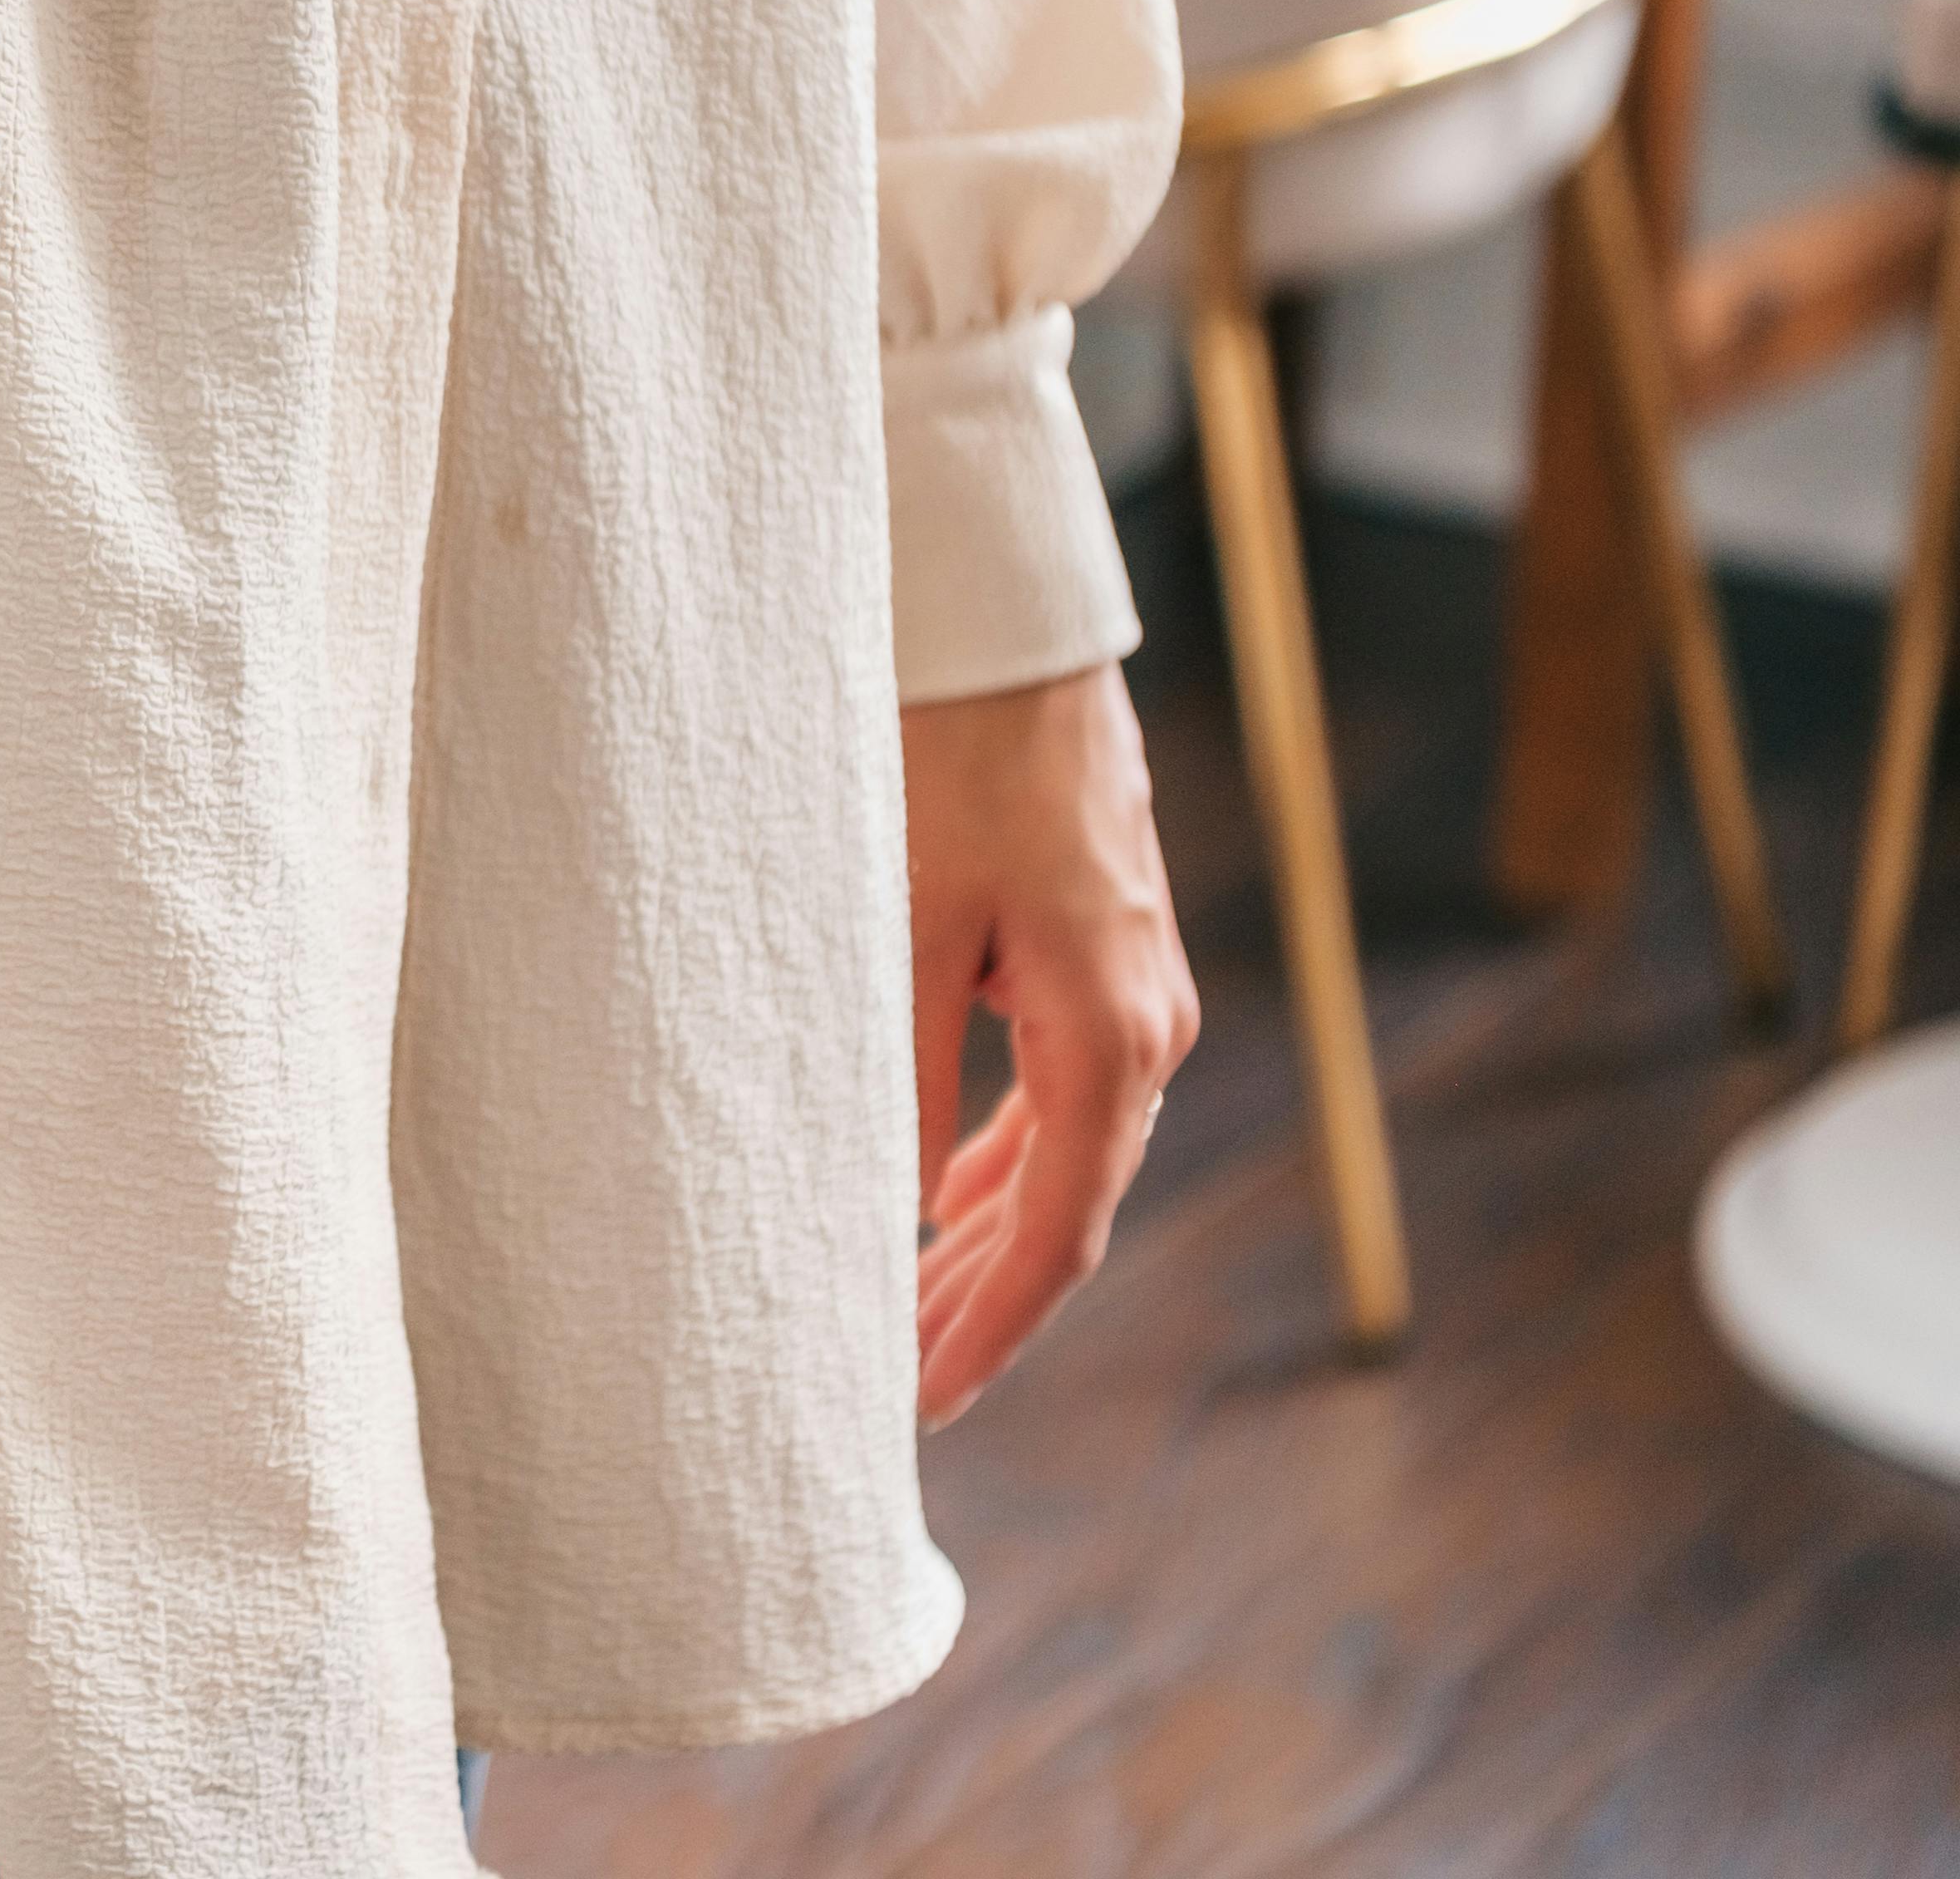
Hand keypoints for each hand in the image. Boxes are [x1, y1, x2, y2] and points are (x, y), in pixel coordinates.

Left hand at [902, 662, 1199, 1429]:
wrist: (1011, 637)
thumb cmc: (948, 762)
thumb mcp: (904, 926)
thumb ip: (905, 1076)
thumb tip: (898, 1212)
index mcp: (1109, 1035)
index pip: (1055, 1232)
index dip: (989, 1329)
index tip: (920, 1401)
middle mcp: (1146, 1030)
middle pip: (1065, 1211)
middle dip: (981, 1306)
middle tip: (892, 1388)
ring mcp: (1136, 997)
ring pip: (1062, 1159)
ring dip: (986, 1240)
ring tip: (903, 1319)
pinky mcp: (1103, 963)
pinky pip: (1058, 1098)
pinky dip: (1002, 1163)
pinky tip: (945, 1207)